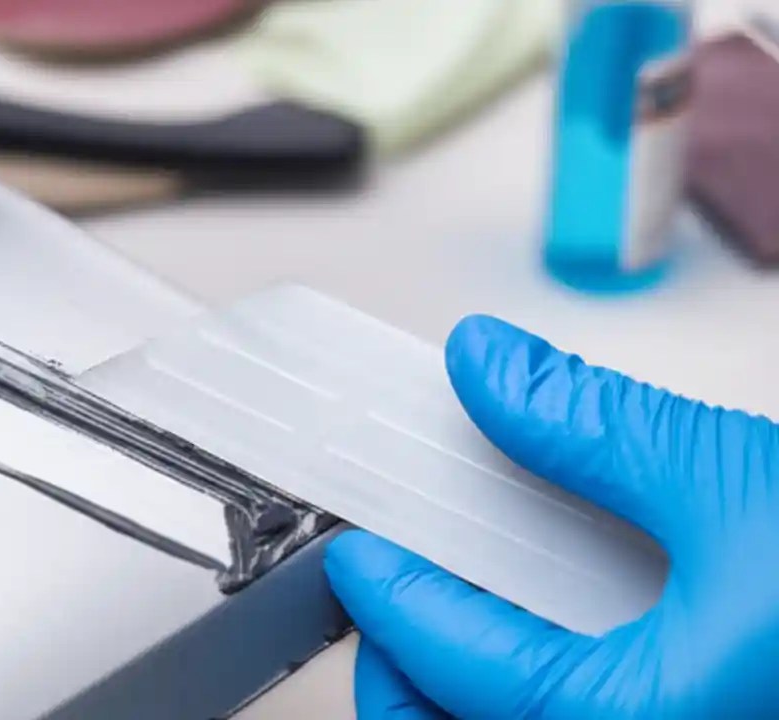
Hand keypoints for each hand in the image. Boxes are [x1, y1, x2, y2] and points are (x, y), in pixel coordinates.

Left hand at [327, 315, 778, 717]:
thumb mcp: (732, 484)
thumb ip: (596, 427)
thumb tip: (492, 368)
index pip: (451, 663)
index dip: (386, 596)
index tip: (356, 552)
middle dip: (397, 669)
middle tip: (384, 596)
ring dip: (451, 691)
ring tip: (448, 617)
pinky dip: (525, 696)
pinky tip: (539, 639)